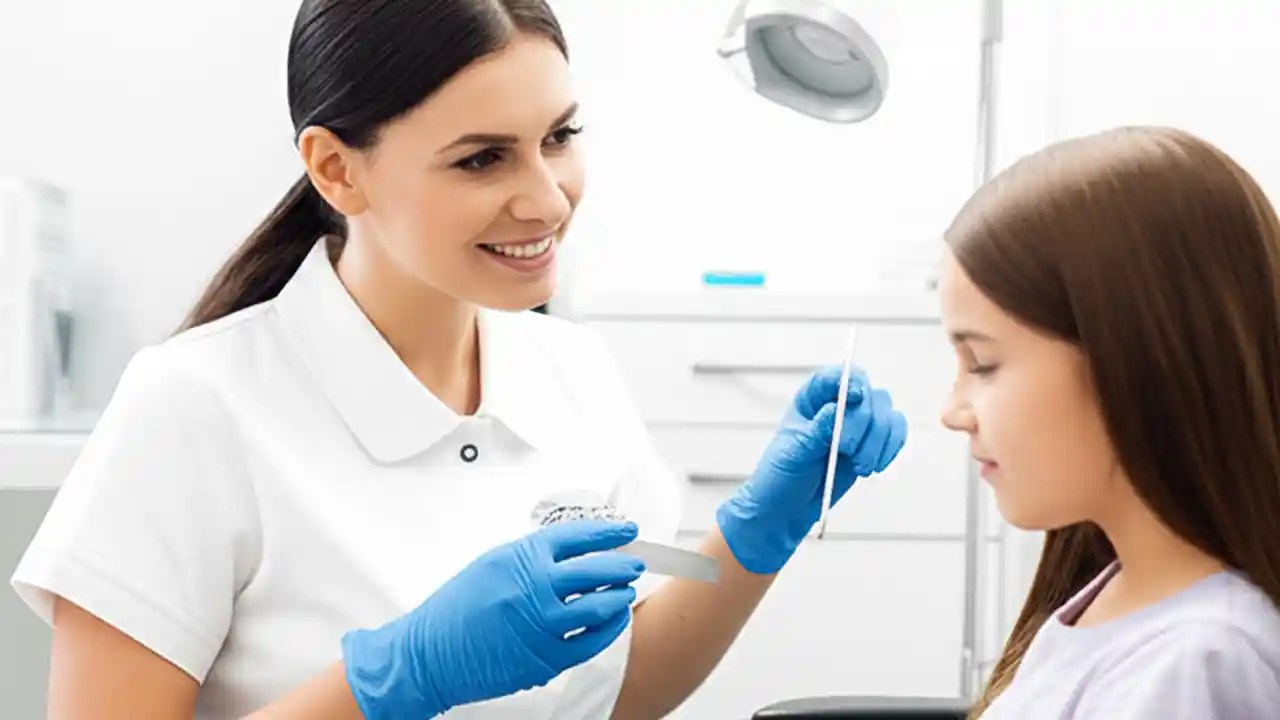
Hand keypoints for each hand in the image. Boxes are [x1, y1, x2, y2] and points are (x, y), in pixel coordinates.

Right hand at [341, 520, 644, 718]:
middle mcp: (534, 588)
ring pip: (600, 606)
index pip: (577, 537)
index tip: (627, 530)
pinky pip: (591, 641)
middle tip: (635, 563)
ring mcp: (541, 624)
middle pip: (596, 570)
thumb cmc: (456, 610)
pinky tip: (615, 620)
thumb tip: (570, 554)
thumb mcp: (491, 565)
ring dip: (619, 596)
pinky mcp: (544, 658)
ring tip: (626, 590)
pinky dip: (609, 629)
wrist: (429, 655)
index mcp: (520, 558)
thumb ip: (531, 558)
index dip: (608, 533)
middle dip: (623, 564)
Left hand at [717, 366, 908, 573]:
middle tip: (851, 453)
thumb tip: (834, 410)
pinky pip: (895, 435)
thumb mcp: (793, 453)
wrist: (785, 510)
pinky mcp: (870, 446)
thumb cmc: (780, 478)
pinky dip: (891, 448)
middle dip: (866, 425)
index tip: (856, 398)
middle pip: (870, 396)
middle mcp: (836, 407)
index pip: (836, 377)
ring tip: (861, 467)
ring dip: (880, 442)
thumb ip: (816, 431)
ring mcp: (856, 426)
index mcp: (811, 399)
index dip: (851, 381)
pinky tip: (876, 465)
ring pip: (887, 415)